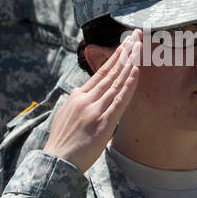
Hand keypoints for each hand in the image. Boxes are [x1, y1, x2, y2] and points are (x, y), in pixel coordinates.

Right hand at [42, 32, 140, 171]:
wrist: (57, 162)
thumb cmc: (63, 143)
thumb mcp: (68, 115)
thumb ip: (79, 103)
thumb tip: (86, 95)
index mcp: (78, 96)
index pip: (100, 72)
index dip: (115, 57)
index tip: (126, 44)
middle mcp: (86, 99)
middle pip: (110, 72)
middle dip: (125, 52)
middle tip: (136, 35)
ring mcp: (95, 110)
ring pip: (116, 82)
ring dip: (129, 63)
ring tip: (140, 47)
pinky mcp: (103, 124)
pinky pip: (118, 102)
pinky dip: (128, 86)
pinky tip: (135, 73)